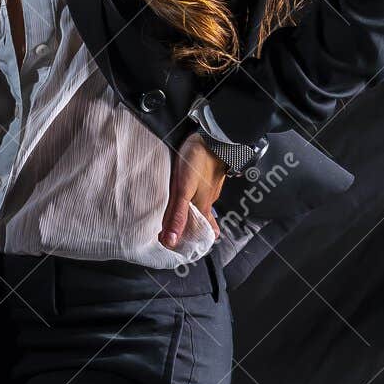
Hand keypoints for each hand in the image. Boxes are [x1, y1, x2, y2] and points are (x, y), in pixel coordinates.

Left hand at [160, 131, 227, 249]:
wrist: (212, 137)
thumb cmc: (197, 161)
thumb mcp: (183, 191)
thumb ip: (177, 215)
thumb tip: (172, 240)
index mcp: (204, 207)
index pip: (204, 234)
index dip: (194, 242)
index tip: (178, 247)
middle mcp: (209, 200)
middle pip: (201, 221)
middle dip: (188, 228)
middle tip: (171, 232)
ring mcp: (209, 188)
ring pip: (199, 206)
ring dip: (187, 212)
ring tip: (170, 214)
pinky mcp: (206, 177)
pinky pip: (198, 193)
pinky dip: (189, 197)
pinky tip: (180, 193)